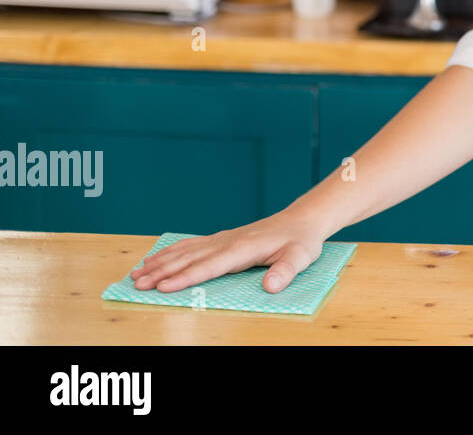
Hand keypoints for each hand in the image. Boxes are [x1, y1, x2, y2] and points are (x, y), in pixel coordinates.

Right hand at [128, 207, 331, 294]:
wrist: (301, 220)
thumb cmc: (300, 241)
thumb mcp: (300, 257)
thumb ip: (286, 272)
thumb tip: (270, 287)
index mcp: (243, 248)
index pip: (209, 266)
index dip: (185, 277)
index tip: (163, 287)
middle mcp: (227, 242)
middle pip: (189, 258)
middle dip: (161, 272)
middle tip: (136, 284)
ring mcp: (222, 239)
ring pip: (185, 251)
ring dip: (160, 262)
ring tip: (135, 273)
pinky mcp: (221, 240)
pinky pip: (191, 245)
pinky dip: (170, 252)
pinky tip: (155, 258)